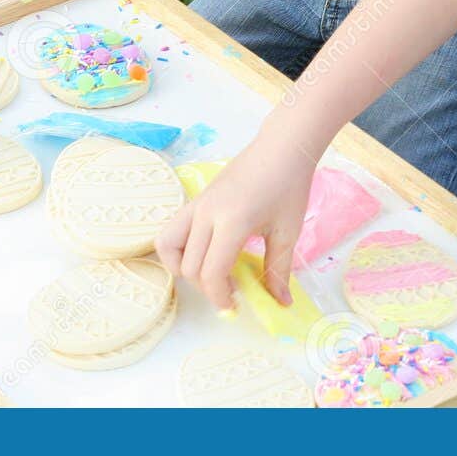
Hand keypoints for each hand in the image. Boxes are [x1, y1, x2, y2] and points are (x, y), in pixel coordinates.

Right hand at [156, 127, 315, 309]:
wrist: (281, 148)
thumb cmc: (289, 187)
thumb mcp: (287, 232)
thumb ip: (279, 271)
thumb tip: (281, 303)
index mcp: (231, 222)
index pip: (211, 273)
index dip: (220, 298)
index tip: (235, 307)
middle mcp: (206, 213)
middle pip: (189, 267)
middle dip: (208, 288)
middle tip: (232, 291)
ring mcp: (196, 205)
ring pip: (167, 247)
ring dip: (183, 268)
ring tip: (208, 272)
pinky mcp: (195, 200)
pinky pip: (172, 230)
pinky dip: (177, 249)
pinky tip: (203, 253)